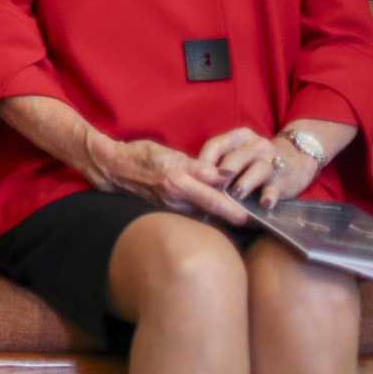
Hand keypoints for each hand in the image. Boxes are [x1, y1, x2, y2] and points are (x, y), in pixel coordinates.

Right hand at [88, 133, 251, 224]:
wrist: (112, 168)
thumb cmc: (141, 155)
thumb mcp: (171, 155)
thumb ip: (200, 167)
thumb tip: (226, 176)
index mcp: (179, 185)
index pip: (218, 204)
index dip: (240, 213)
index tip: (260, 218)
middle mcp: (177, 202)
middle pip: (215, 215)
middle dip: (236, 217)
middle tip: (258, 218)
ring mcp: (172, 210)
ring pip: (205, 216)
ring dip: (223, 216)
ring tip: (244, 215)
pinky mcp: (168, 211)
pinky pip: (193, 214)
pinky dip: (207, 213)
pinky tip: (217, 211)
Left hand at [200, 127, 319, 208]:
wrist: (297, 159)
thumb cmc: (256, 160)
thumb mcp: (238, 154)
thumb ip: (217, 163)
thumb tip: (194, 180)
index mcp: (240, 137)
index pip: (216, 145)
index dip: (204, 162)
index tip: (195, 177)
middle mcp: (257, 146)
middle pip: (234, 158)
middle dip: (221, 174)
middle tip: (210, 188)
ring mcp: (273, 161)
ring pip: (257, 169)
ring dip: (244, 183)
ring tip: (235, 194)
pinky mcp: (285, 179)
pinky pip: (276, 187)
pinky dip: (270, 195)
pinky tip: (264, 203)